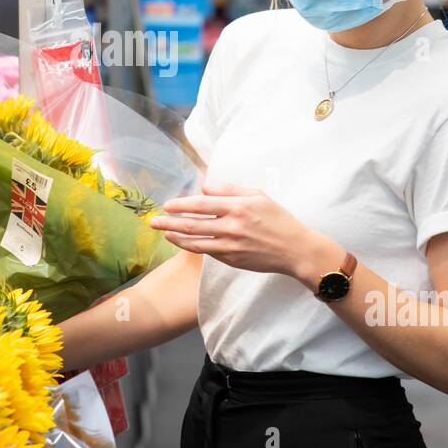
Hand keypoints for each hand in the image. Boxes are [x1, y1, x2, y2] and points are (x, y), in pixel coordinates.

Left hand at [150, 183, 334, 283]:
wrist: (294, 249)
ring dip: (176, 238)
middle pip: (191, 225)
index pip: (200, 204)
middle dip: (169, 223)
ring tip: (164, 234)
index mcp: (237, 207)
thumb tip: (204, 187)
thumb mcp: (257, 195)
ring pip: (195, 243)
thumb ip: (229, 189)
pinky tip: (183, 242)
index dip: (180, 205)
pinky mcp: (231, 260)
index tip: (167, 205)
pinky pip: (207, 252)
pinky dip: (192, 247)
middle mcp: (231, 227)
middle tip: (153, 222)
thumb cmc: (277, 218)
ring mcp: (231, 246)